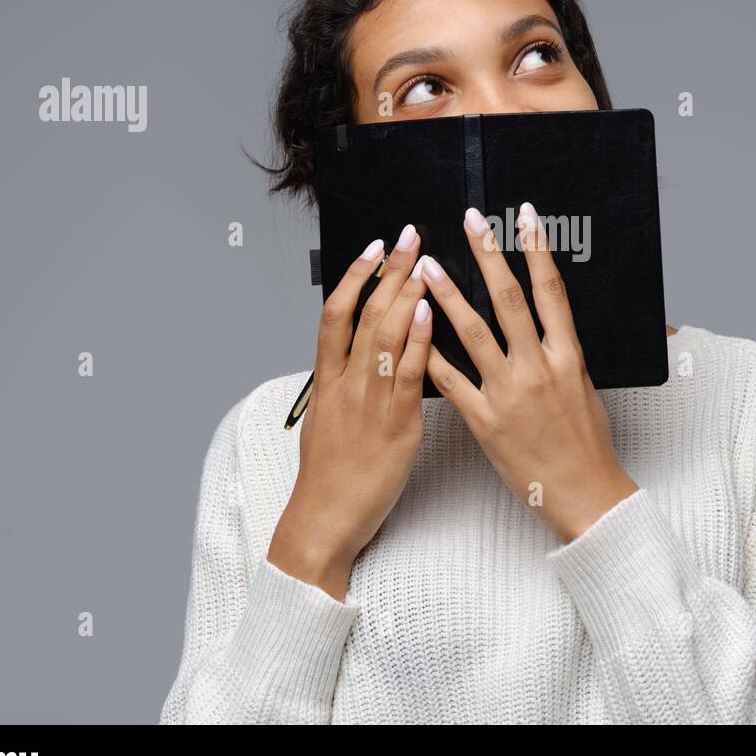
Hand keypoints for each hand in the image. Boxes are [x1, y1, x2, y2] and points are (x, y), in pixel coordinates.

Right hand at [267, 223, 432, 598]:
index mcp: (327, 381)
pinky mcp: (396, 424)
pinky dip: (418, 339)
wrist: (326, 519)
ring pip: (384, 335)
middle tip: (409, 236)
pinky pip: (408, 373)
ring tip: (424, 259)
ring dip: (405, 293)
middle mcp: (345, 384)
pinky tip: (429, 311)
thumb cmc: (330, 476)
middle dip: (389, 271)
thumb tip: (355, 358)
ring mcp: (369, 402)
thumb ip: (344, 386)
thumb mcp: (327, 421)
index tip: (374, 247)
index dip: (355, 276)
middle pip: (364, 313)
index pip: (336, 313)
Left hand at [419, 201, 638, 544]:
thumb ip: (563, 353)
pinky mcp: (486, 421)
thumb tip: (551, 320)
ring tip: (427, 266)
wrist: (584, 493)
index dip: (537, 249)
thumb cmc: (587, 443)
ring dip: (448, 295)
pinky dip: (430, 354)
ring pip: (474, 333)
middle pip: (511, 299)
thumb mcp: (584, 388)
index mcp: (569, 357)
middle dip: (489, 255)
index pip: (552, 290)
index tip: (525, 217)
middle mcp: (540, 368)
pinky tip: (412, 331)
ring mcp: (511, 394)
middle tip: (470, 221)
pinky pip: (451, 382)